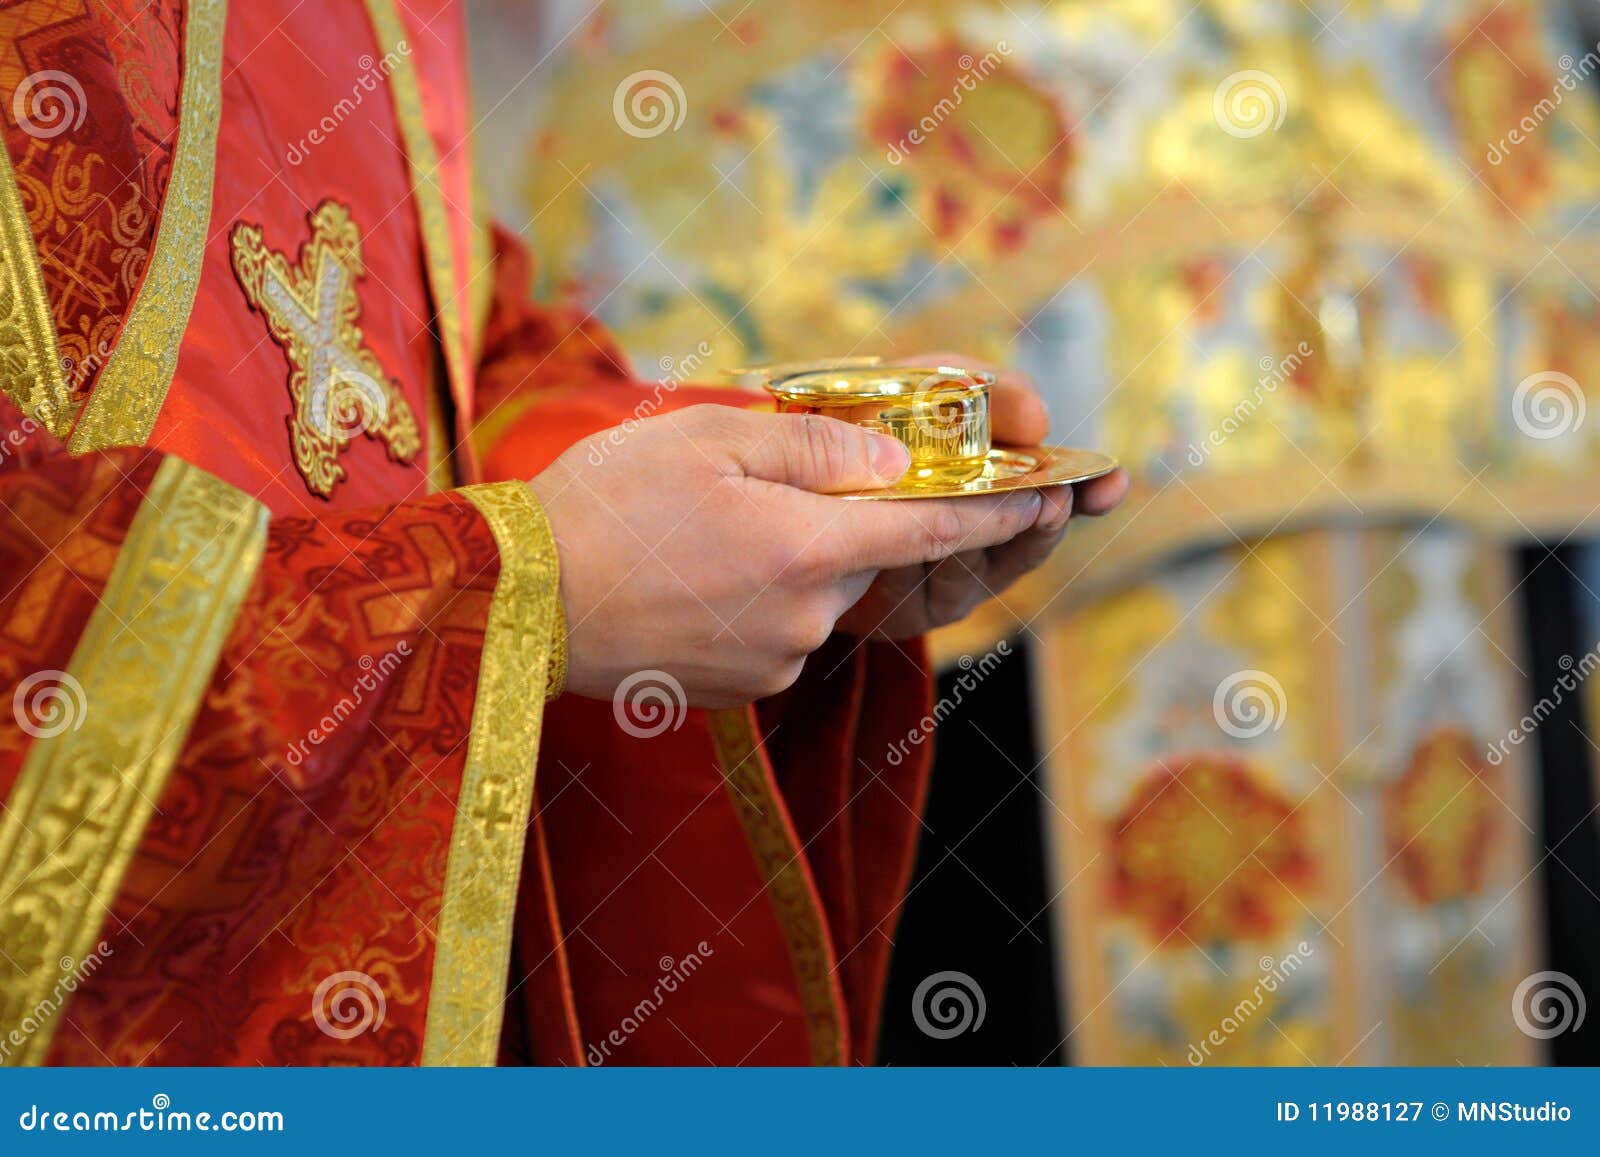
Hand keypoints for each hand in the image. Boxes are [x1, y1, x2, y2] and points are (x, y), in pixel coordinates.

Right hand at [528, 404, 1048, 706]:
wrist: (519, 606)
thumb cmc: (605, 506)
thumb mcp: (708, 439)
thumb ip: (814, 448)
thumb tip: (891, 465)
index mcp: (808, 546)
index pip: (932, 530)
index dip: (1001, 514)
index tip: (1055, 498)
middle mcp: (807, 616)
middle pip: (862, 558)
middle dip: (835, 522)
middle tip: (754, 493)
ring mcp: (776, 662)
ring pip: (816, 593)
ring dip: (786, 559)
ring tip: (696, 535)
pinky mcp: (744, 691)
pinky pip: (779, 632)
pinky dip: (755, 599)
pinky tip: (688, 579)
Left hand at [835, 353, 1129, 639]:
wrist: (782, 481)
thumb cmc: (857, 424)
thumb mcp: (916, 388)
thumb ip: (974, 386)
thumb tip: (1038, 416)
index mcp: (999, 492)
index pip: (1058, 492)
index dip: (1089, 489)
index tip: (1112, 483)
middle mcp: (979, 543)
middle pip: (1025, 540)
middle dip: (1038, 519)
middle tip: (1052, 499)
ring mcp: (941, 581)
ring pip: (975, 567)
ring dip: (979, 540)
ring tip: (962, 516)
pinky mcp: (899, 613)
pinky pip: (922, 588)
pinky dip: (925, 562)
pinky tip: (922, 541)